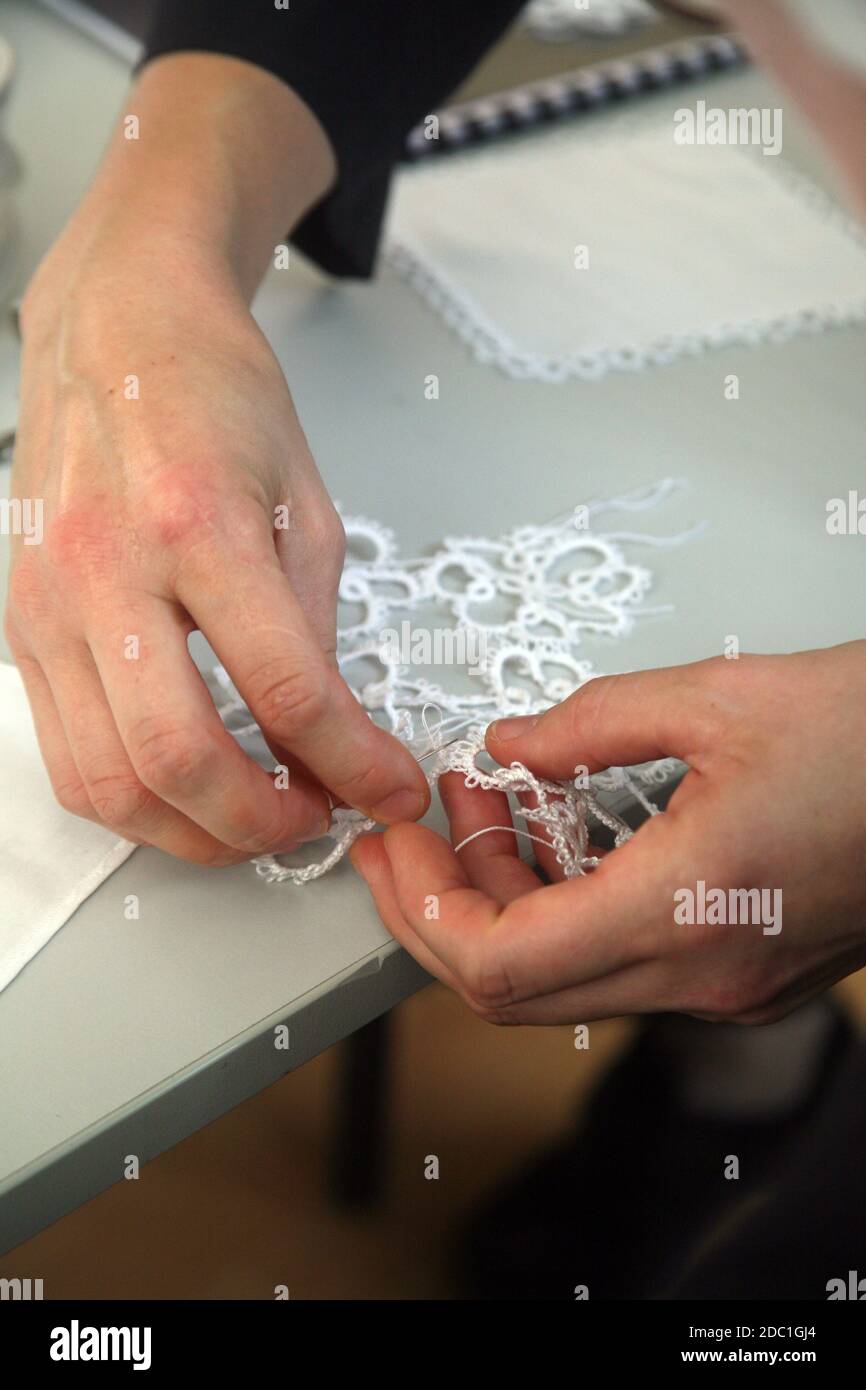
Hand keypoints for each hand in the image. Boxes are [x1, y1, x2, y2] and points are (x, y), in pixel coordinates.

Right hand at [4, 55, 428, 864]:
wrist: (116, 334)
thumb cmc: (216, 399)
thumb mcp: (305, 503)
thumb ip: (314, 629)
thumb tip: (329, 739)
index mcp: (200, 525)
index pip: (287, 691)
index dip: (355, 766)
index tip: (393, 790)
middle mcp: (106, 571)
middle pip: (180, 759)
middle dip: (266, 824)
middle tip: (318, 817)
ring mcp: (47, 606)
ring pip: (109, 782)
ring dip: (196, 831)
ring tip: (257, 820)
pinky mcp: (21, 628)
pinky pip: (68, 758)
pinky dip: (135, 802)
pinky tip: (187, 791)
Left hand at [351, 643, 865, 1024]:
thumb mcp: (714, 697)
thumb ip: (588, 723)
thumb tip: (513, 746)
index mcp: (687, 907)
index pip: (500, 966)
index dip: (423, 912)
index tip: (392, 851)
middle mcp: (700, 971)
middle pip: (513, 990)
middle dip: (441, 909)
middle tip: (411, 833)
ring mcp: (722, 983)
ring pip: (562, 978)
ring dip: (502, 902)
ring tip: (485, 806)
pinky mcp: (738, 972)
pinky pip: (615, 964)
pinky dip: (562, 909)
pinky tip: (551, 835)